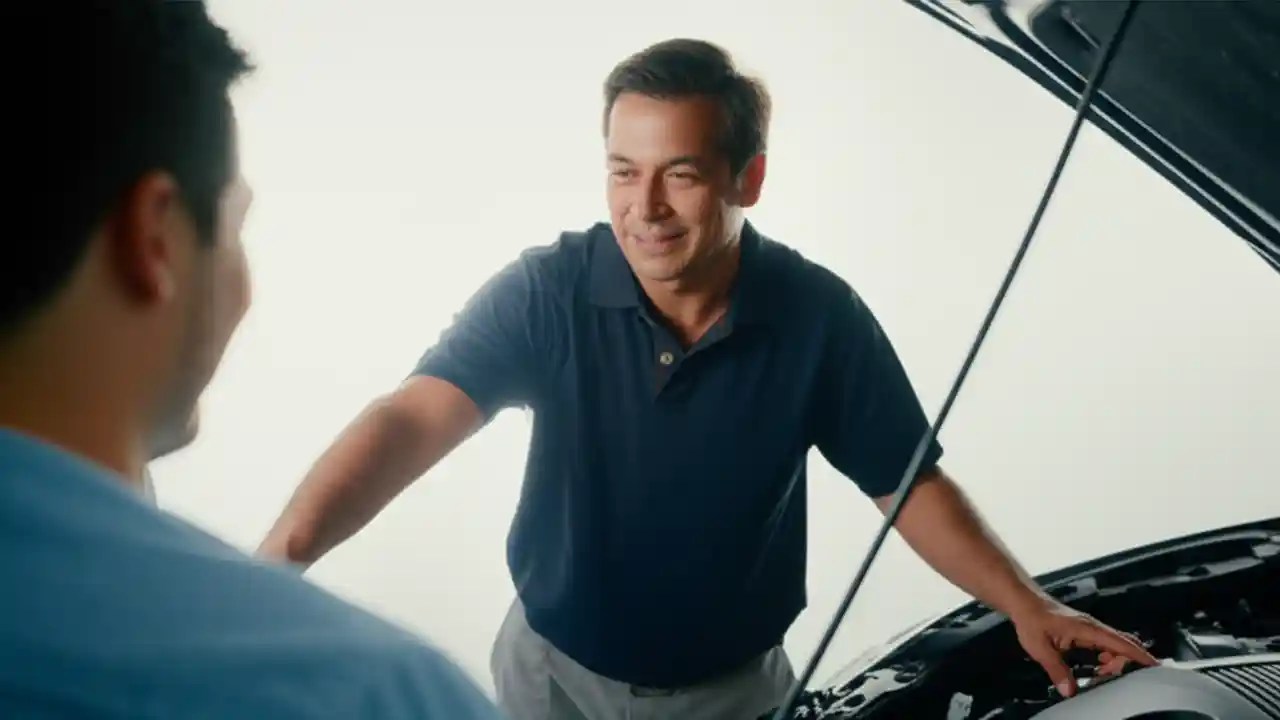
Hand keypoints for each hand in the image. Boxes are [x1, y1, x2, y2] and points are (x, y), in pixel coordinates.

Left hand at [1011, 600, 1157, 697]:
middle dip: (1128, 662)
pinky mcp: (1084, 631)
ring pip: (1113, 645)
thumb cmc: (1031, 620)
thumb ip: (1056, 669)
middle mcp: (1093, 627)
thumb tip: (1070, 691)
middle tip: (1121, 680)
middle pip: (1122, 644)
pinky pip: (1104, 645)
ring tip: (1106, 677)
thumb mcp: (1040, 648)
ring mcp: (1089, 628)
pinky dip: (1107, 657)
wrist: (1023, 602)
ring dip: (1116, 661)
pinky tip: (1099, 669)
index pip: (1120, 642)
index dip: (1139, 655)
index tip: (1155, 666)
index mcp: (1087, 628)